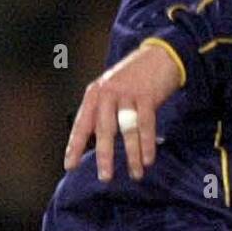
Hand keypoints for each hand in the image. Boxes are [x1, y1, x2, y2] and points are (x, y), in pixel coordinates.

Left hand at [64, 42, 183, 181]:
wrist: (161, 53)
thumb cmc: (135, 76)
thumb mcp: (113, 88)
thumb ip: (104, 109)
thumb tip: (97, 141)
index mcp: (95, 92)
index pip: (82, 123)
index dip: (75, 146)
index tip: (70, 166)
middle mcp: (108, 92)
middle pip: (104, 129)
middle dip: (105, 156)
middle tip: (105, 177)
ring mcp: (128, 93)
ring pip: (128, 130)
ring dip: (132, 155)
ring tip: (135, 174)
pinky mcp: (147, 95)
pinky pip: (146, 125)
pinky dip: (147, 144)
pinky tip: (148, 159)